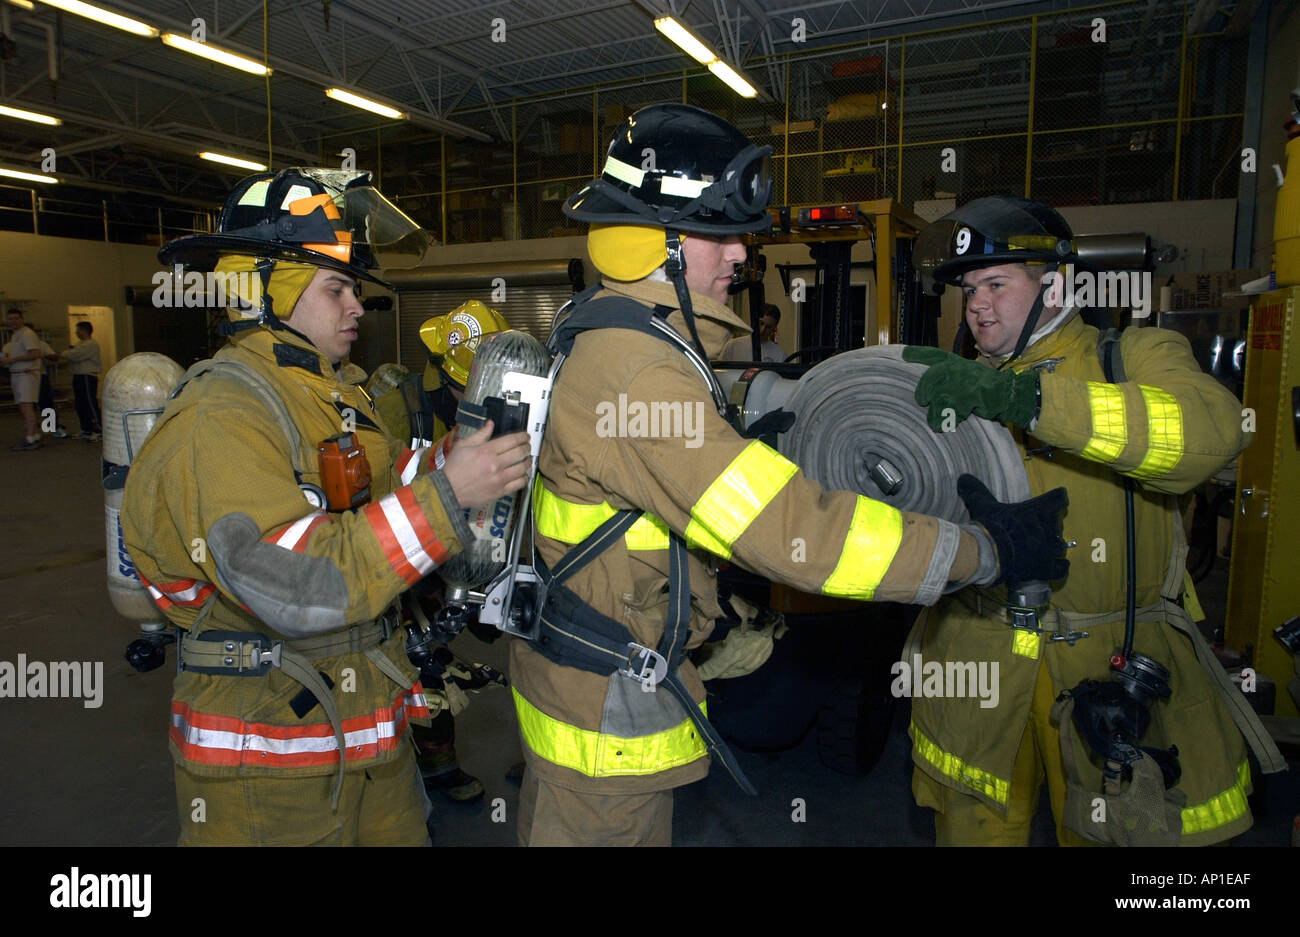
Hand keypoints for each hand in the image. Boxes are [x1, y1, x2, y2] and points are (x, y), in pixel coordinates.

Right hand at [441, 420, 531, 507]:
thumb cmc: (454, 469)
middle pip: (520, 452)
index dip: (522, 437)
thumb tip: (490, 424)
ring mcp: (499, 479)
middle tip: (527, 446)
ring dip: (527, 462)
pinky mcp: (500, 491)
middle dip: (527, 447)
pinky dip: (524, 477)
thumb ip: (480, 434)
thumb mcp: (463, 445)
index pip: (512, 440)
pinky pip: (519, 484)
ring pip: (523, 468)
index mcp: (486, 451)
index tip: (525, 436)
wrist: (448, 490)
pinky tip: (523, 474)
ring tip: (527, 460)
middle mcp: (495, 464)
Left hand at [902, 346, 1039, 430]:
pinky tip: (954, 421)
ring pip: (939, 399)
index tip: (903, 354)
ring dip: (937, 413)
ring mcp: (963, 381)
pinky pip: (952, 410)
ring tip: (938, 421)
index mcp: (954, 362)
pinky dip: (950, 419)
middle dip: (924, 392)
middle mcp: (956, 369)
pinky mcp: (969, 395)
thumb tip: (926, 393)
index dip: (917, 354)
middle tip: (922, 401)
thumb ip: (946, 379)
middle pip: (930, 378)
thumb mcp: (964, 375)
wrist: (1006, 393)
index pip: (932, 355)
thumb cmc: (982, 386)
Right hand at [958, 473, 1067, 584]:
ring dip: (1054, 547)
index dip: (1058, 499)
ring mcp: (1048, 549)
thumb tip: (963, 478)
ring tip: (1047, 549)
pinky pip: (1061, 568)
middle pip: (1058, 524)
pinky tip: (1057, 567)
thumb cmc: (990, 527)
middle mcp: (1047, 528)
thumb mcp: (982, 505)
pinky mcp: (1046, 568)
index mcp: (1036, 510)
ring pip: (1060, 546)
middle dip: (1050, 527)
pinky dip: (1059, 567)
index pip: (1057, 499)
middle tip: (1041, 528)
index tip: (1058, 499)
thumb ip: (975, 491)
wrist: (991, 554)